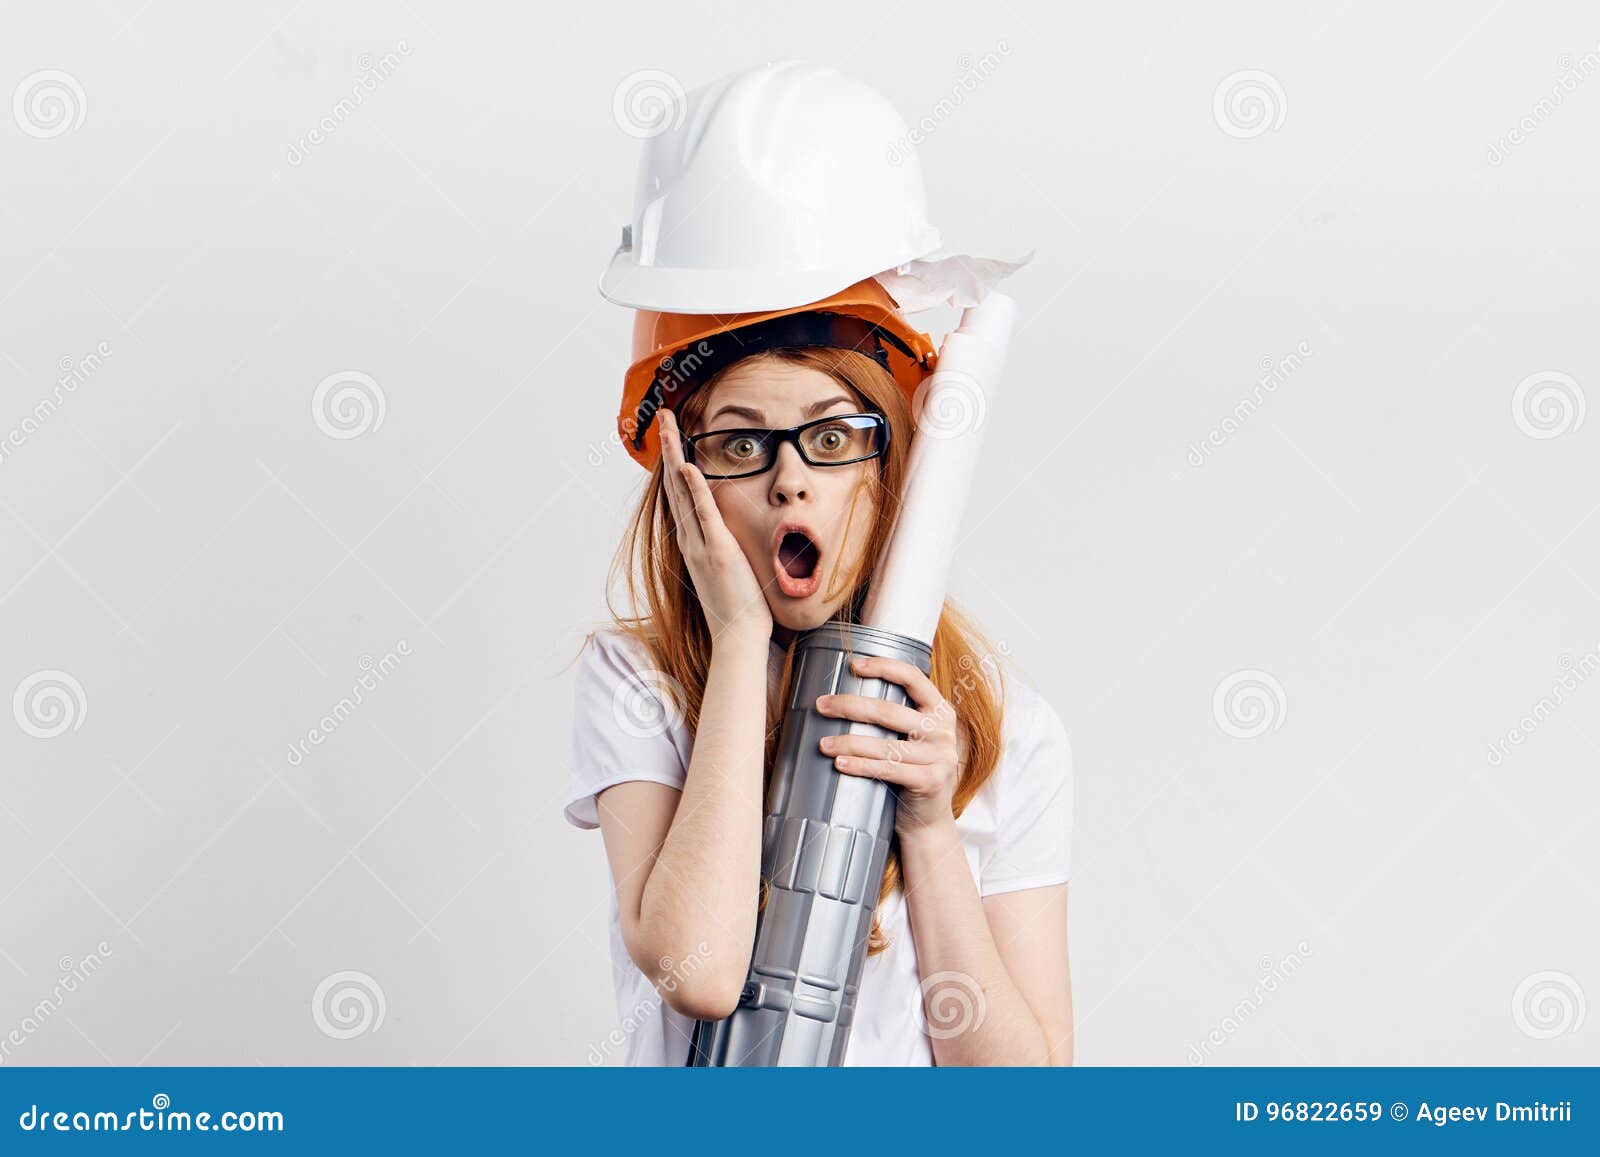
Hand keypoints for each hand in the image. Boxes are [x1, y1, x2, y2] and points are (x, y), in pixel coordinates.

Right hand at [657, 408, 772, 643]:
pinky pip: (705, 515)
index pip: (680, 494)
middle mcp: (691, 540)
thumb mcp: (728, 570)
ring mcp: (701, 545)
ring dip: (676, 458)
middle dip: (669, 449)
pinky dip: (695, 491)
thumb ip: (723, 547)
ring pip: (683, 493)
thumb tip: (727, 532)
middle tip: (663, 417)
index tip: (672, 439)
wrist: (736, 637)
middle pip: (675, 485)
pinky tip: (688, 467)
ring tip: (669, 427)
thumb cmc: (738, 608)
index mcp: (694, 542)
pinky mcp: (718, 552)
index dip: (674, 464)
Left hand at [814, 653, 963, 837]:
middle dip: (850, 706)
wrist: (927, 819)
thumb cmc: (910, 771)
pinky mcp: (931, 781)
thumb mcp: (911, 739)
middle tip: (822, 705)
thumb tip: (843, 696)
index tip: (854, 665)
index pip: (914, 678)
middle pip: (890, 711)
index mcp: (940, 711)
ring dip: (849, 742)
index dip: (884, 667)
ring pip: (886, 744)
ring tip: (823, 743)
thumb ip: (894, 718)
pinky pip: (889, 769)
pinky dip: (861, 766)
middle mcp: (943, 730)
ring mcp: (941, 757)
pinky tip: (840, 763)